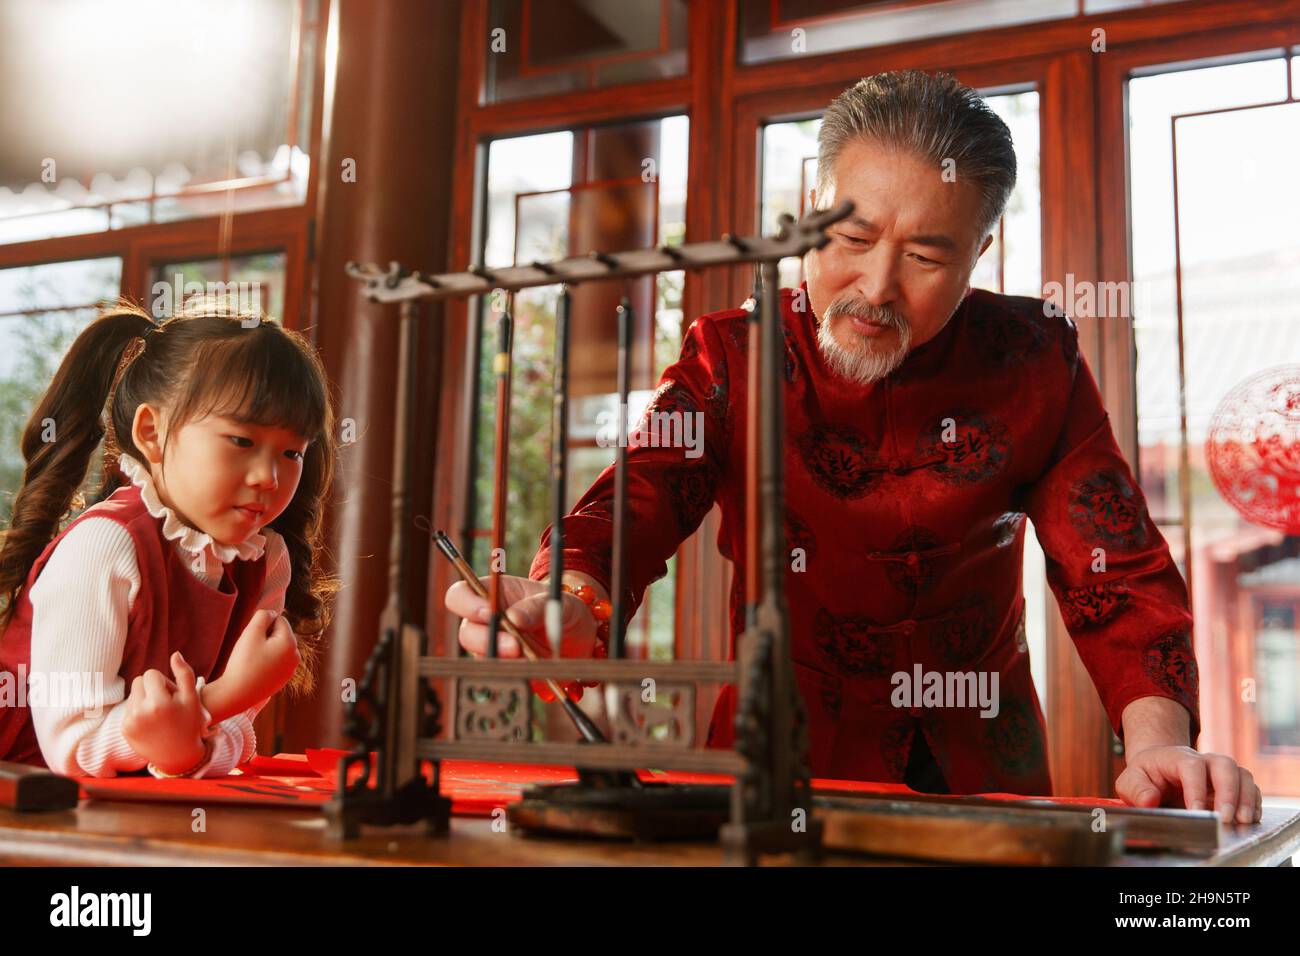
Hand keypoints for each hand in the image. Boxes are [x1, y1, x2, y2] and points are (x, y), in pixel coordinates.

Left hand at [121, 652, 208, 772]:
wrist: (179, 756)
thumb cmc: (190, 724)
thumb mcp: (192, 698)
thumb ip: (185, 673)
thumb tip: (174, 654)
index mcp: (158, 703)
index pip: (151, 674)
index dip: (164, 681)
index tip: (173, 694)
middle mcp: (141, 712)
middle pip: (139, 681)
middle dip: (151, 687)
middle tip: (166, 702)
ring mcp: (130, 722)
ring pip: (133, 694)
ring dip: (145, 698)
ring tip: (159, 713)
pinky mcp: (125, 730)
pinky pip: (129, 708)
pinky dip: (139, 711)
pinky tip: (152, 722)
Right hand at [204, 609, 299, 720]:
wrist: (236, 694)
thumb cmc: (243, 662)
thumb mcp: (251, 632)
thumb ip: (263, 616)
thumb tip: (272, 613)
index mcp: (291, 643)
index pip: (280, 620)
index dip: (263, 625)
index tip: (252, 638)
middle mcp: (295, 656)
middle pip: (280, 634)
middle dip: (265, 637)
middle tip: (250, 650)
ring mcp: (290, 669)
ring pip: (276, 648)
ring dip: (265, 649)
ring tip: (252, 661)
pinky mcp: (282, 679)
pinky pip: (274, 662)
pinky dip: (265, 662)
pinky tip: (254, 670)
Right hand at [444, 573, 599, 701]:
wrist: (578, 636)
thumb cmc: (561, 608)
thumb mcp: (554, 600)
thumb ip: (535, 606)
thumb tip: (513, 618)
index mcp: (492, 594)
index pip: (460, 595)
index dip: (466, 604)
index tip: (489, 612)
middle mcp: (486, 621)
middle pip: (466, 632)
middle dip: (485, 640)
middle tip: (514, 644)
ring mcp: (493, 647)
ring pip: (480, 657)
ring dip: (501, 658)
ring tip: (525, 654)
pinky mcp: (505, 667)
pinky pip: (500, 673)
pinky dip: (513, 671)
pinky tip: (530, 666)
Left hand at [1115, 745, 1261, 822]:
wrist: (1158, 768)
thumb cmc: (1145, 775)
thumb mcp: (1130, 780)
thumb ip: (1136, 789)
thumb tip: (1149, 800)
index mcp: (1176, 757)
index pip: (1192, 767)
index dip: (1196, 789)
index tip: (1196, 811)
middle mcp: (1203, 760)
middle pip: (1224, 766)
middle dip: (1228, 792)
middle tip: (1224, 817)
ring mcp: (1219, 771)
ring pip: (1242, 775)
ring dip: (1246, 798)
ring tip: (1242, 820)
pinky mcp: (1232, 784)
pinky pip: (1250, 787)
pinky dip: (1253, 802)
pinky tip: (1249, 818)